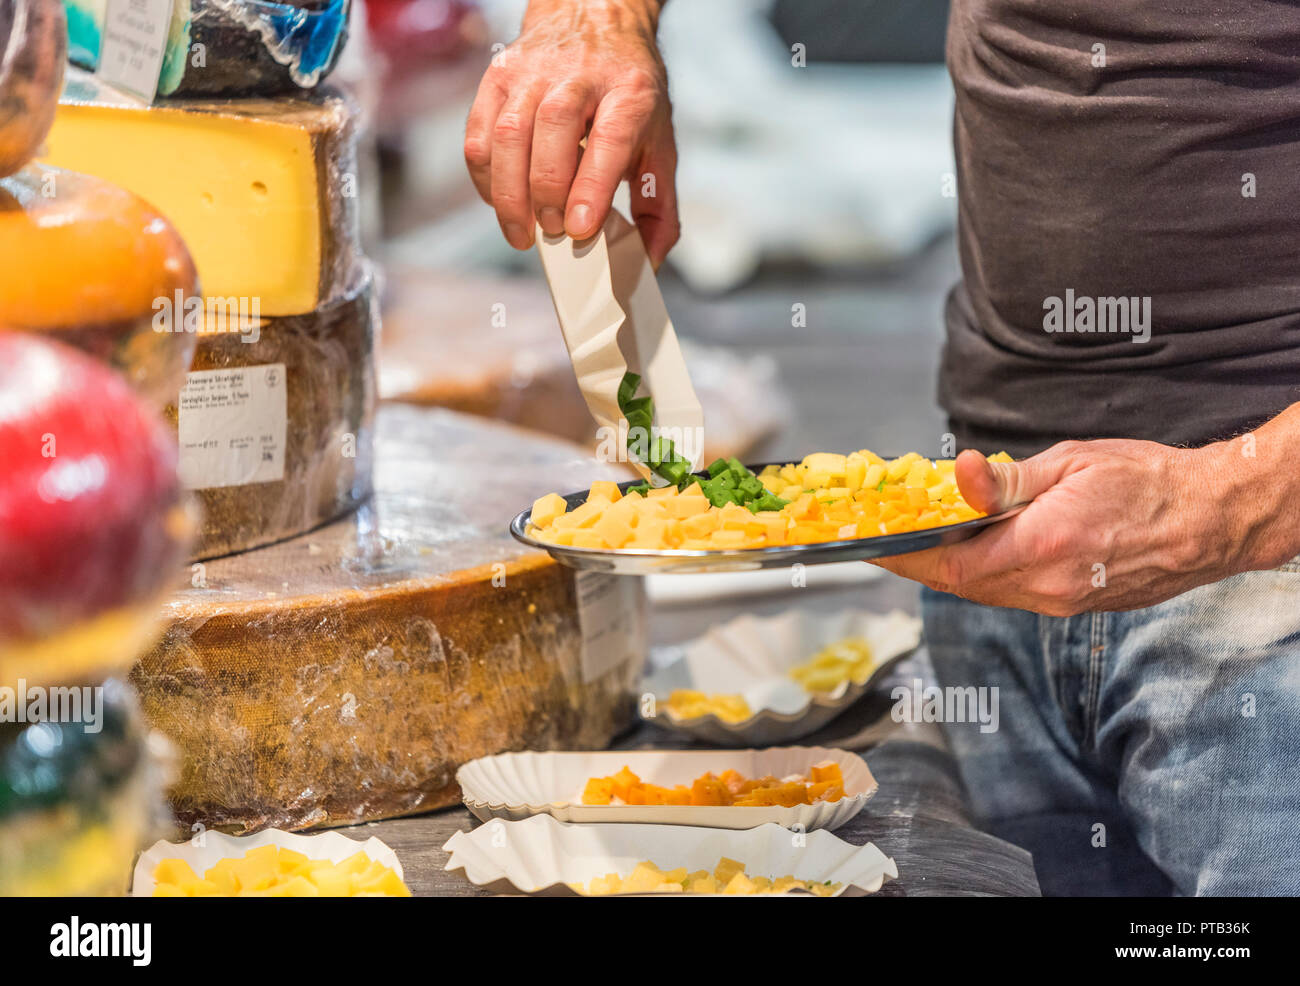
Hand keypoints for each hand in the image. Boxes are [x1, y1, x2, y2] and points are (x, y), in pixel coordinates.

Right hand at [464, 0, 678, 264]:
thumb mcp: (659, 142)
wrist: (593, 20)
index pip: (610, 138)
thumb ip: (658, 206)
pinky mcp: (498, 78)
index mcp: (629, 91)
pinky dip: (485, 177)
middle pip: (553, 131)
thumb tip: (649, 260)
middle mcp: (579, 75)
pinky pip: (479, 133)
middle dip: (546, 192)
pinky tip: (501, 200)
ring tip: (522, 231)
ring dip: (510, 192)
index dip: (591, 186)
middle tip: (551, 232)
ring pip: (508, 134)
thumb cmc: (626, 92)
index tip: (579, 228)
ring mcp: (533, 73)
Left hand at [872, 439, 1279, 614]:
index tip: (867, 546)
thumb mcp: (1072, 464)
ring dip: (946, 570)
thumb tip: (960, 476)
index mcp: (1043, 548)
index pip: (949, 566)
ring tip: (918, 542)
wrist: (1212, 519)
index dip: (901, 559)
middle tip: (882, 540)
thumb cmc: (1148, 482)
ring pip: (983, 593)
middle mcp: (1048, 587)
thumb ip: (1008, 481)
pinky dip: (981, 574)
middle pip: (959, 586)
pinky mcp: (1074, 605)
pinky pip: (1011, 595)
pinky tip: (972, 550)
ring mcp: (1062, 602)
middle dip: (915, 564)